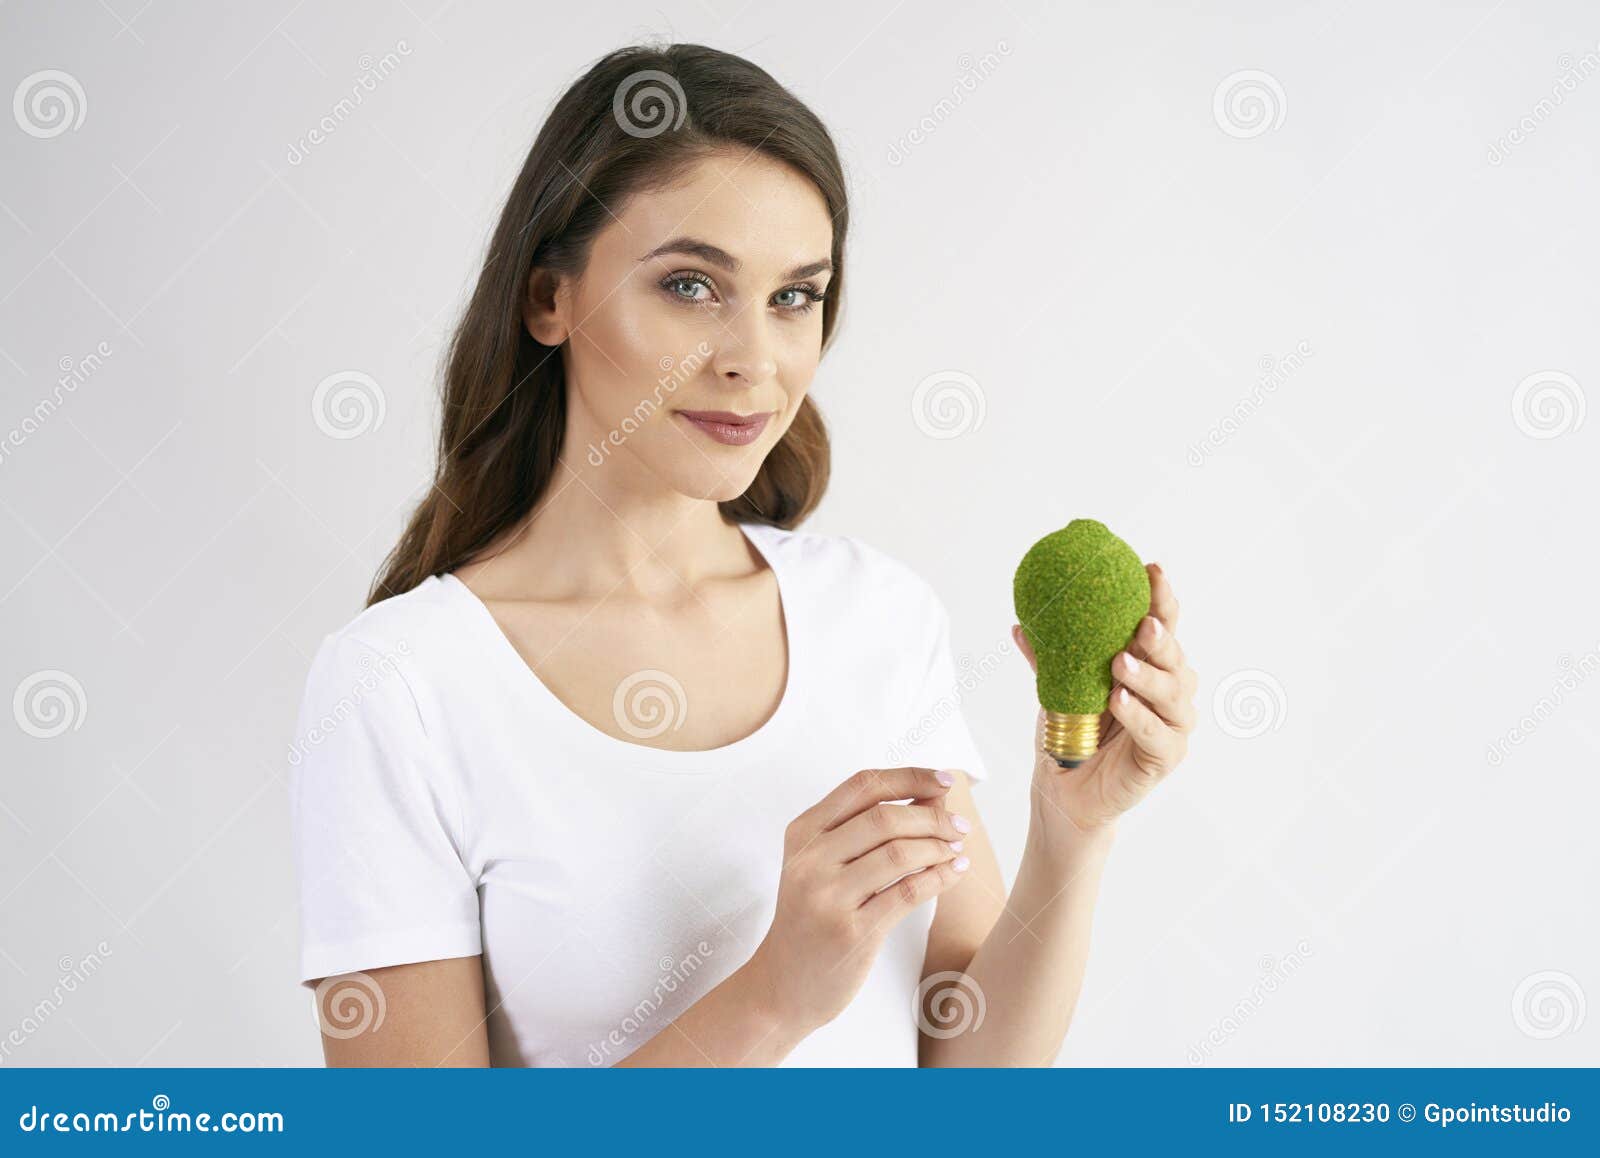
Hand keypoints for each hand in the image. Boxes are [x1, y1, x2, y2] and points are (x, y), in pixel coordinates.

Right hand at [745, 767, 972, 1034]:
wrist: (782, 984)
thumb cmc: (812, 917)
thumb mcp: (821, 864)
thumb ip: (864, 827)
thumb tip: (930, 793)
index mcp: (803, 833)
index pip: (863, 786)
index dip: (909, 776)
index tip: (944, 780)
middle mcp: (810, 860)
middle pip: (886, 818)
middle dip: (933, 816)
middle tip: (960, 825)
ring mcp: (829, 897)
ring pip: (900, 853)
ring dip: (939, 847)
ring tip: (957, 849)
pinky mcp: (852, 932)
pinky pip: (909, 892)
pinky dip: (940, 877)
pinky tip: (954, 871)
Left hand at [1011, 562, 1196, 838]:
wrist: (1065, 788)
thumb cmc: (1072, 733)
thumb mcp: (1058, 688)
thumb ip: (1048, 659)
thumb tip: (1021, 624)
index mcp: (1150, 666)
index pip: (1163, 626)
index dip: (1162, 598)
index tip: (1151, 570)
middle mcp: (1169, 691)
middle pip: (1175, 657)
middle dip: (1161, 638)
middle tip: (1142, 624)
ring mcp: (1172, 725)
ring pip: (1173, 693)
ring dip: (1147, 676)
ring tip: (1120, 664)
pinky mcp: (1165, 757)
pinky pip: (1156, 733)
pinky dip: (1138, 715)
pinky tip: (1119, 701)